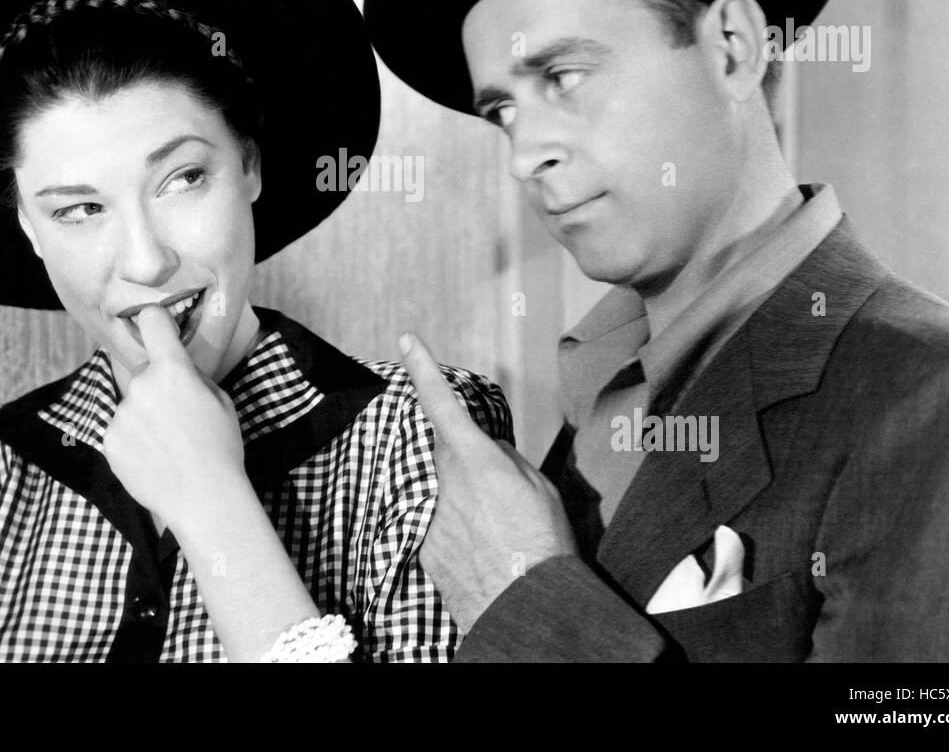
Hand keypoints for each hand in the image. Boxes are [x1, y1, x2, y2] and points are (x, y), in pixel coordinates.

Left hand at [102, 304, 246, 530]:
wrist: (205, 499)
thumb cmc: (221, 447)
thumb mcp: (221, 401)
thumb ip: (194, 377)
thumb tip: (178, 369)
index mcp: (173, 370)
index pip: (152, 321)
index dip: (155, 320)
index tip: (157, 325)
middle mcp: (141, 386)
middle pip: (144, 372)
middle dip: (157, 386)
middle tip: (178, 416)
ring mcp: (121, 415)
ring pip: (132, 404)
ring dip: (144, 416)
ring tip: (168, 445)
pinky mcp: (109, 441)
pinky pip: (121, 430)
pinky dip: (133, 441)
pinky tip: (154, 459)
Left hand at [400, 332, 576, 633]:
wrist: (523, 608)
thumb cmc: (541, 546)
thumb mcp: (541, 488)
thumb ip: (508, 460)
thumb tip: (490, 453)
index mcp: (474, 458)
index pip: (441, 401)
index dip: (423, 367)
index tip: (407, 340)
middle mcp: (443, 480)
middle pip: (447, 453)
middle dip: (468, 462)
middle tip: (500, 496)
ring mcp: (429, 513)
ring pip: (442, 490)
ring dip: (465, 502)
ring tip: (496, 534)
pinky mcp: (423, 544)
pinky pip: (439, 522)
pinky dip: (458, 531)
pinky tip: (482, 553)